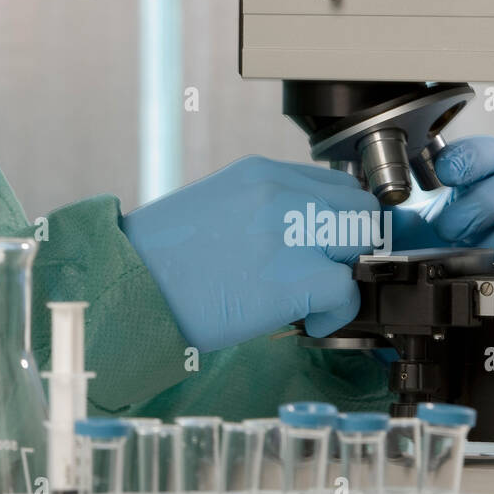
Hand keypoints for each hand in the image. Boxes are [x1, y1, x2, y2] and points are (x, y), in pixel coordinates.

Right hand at [121, 155, 381, 352]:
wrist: (132, 284)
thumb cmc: (164, 255)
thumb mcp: (218, 205)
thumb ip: (265, 207)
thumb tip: (303, 232)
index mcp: (261, 173)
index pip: (334, 184)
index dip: (339, 218)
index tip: (331, 242)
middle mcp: (281, 194)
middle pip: (359, 208)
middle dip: (351, 241)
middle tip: (328, 269)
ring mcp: (290, 233)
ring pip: (362, 241)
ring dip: (347, 271)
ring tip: (318, 295)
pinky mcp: (293, 278)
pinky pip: (347, 289)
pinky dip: (337, 311)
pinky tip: (311, 320)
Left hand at [393, 136, 493, 266]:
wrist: (430, 264)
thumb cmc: (423, 232)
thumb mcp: (406, 212)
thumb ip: (396, 201)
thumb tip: (374, 200)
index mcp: (475, 173)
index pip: (486, 152)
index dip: (469, 158)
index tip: (446, 171)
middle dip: (477, 204)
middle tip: (449, 226)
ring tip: (472, 246)